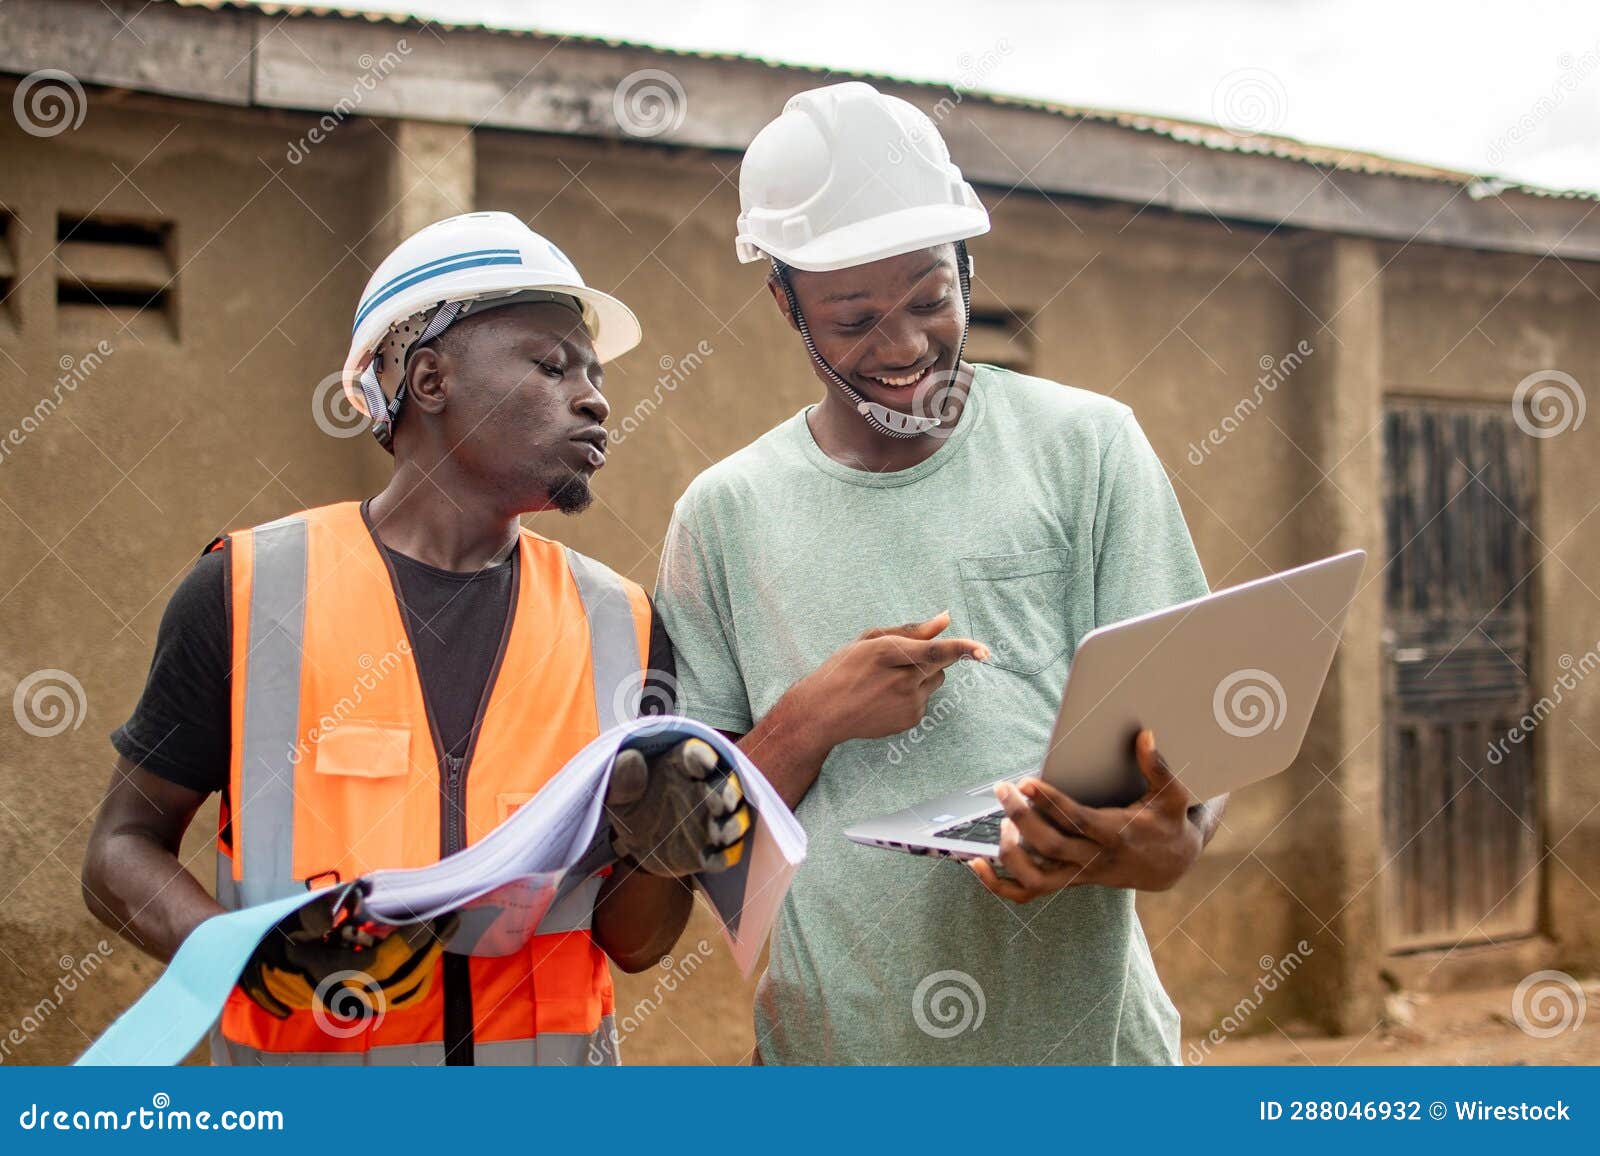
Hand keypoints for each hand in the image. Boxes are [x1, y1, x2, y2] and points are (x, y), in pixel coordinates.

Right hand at [238, 902, 457, 1019]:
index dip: (410, 941)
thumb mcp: (293, 921)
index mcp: (329, 975)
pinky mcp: (362, 1007)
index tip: (432, 918)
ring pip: (407, 993)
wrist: (264, 972)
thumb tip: (354, 893)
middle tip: (450, 919)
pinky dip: (417, 975)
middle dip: (431, 948)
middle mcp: (346, 996)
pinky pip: (400, 997)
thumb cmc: (280, 942)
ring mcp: (356, 1006)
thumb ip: (321, 911)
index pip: (381, 962)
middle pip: (403, 979)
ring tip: (443, 932)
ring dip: (428, 962)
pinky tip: (423, 950)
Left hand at [607, 738, 751, 876]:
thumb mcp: (616, 789)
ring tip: (722, 835)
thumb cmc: (630, 803)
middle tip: (722, 805)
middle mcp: (704, 786)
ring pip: (735, 816)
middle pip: (726, 784)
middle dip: (729, 793)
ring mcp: (712, 816)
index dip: (704, 757)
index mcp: (681, 764)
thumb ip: (621, 775)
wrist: (635, 840)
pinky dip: (725, 856)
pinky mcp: (713, 845)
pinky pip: (727, 851)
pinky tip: (710, 861)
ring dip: (734, 825)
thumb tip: (632, 759)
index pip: (696, 753)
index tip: (706, 766)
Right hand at [794, 612, 988, 745]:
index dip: (961, 648)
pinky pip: (927, 698)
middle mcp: (899, 681)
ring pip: (936, 680)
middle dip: (932, 657)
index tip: (983, 650)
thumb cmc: (845, 669)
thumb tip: (945, 618)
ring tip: (889, 680)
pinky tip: (887, 697)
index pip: (932, 651)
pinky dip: (914, 693)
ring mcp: (906, 704)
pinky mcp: (910, 720)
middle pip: (940, 663)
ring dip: (923, 675)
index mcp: (886, 653)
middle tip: (901, 660)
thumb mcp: (870, 641)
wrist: (823, 713)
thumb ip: (911, 630)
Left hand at [970, 730, 1202, 902]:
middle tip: (1003, 789)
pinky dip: (998, 885)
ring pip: (1035, 878)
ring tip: (1002, 821)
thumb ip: (1158, 767)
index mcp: (1117, 834)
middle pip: (1050, 846)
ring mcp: (1079, 874)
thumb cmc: (1169, 823)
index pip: (1077, 821)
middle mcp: (1095, 859)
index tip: (1028, 781)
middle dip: (1022, 817)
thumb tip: (1145, 736)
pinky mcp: (1068, 881)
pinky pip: (1028, 892)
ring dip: (1009, 853)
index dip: (1050, 802)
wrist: (1172, 865)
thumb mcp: (1172, 796)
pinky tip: (976, 864)